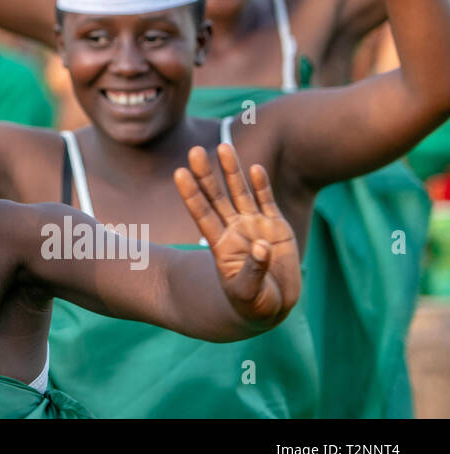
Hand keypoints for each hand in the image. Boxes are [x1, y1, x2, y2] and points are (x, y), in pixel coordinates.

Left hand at [174, 143, 300, 324]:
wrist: (272, 307)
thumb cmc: (252, 305)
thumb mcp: (248, 294)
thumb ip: (253, 272)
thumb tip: (261, 247)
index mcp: (220, 245)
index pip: (201, 214)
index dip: (191, 194)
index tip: (179, 173)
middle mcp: (234, 230)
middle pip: (216, 197)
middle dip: (206, 174)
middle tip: (194, 151)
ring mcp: (254, 226)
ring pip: (240, 193)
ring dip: (232, 171)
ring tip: (223, 146)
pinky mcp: (276, 227)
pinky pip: (267, 202)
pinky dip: (261, 186)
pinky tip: (255, 168)